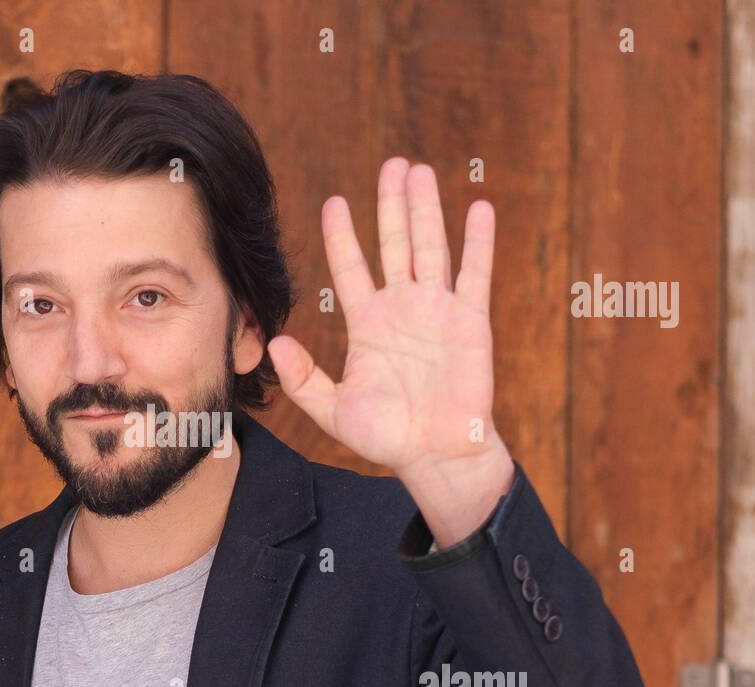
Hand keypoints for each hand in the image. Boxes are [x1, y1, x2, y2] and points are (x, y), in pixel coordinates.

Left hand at [267, 158, 513, 544]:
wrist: (436, 454)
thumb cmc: (387, 438)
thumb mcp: (333, 410)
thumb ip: (303, 378)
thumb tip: (275, 343)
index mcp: (368, 324)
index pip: (352, 267)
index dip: (343, 235)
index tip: (334, 202)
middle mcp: (402, 309)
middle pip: (395, 243)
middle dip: (392, 204)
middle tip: (392, 164)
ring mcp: (438, 311)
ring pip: (431, 247)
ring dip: (427, 209)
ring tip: (421, 171)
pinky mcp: (471, 321)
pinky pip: (475, 274)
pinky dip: (478, 242)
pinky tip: (479, 209)